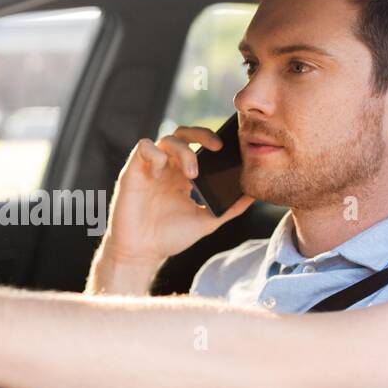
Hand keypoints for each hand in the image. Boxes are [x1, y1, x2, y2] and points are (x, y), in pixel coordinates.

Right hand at [100, 125, 252, 268]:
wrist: (141, 253)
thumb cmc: (169, 237)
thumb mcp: (207, 222)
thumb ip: (230, 209)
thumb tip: (254, 196)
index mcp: (181, 176)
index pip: (197, 146)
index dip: (210, 140)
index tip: (226, 149)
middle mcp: (167, 168)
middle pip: (183, 134)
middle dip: (201, 135)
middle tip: (216, 147)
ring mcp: (150, 169)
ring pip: (166, 139)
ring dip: (184, 151)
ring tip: (192, 174)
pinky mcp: (133, 172)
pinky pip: (143, 146)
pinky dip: (155, 154)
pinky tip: (160, 174)